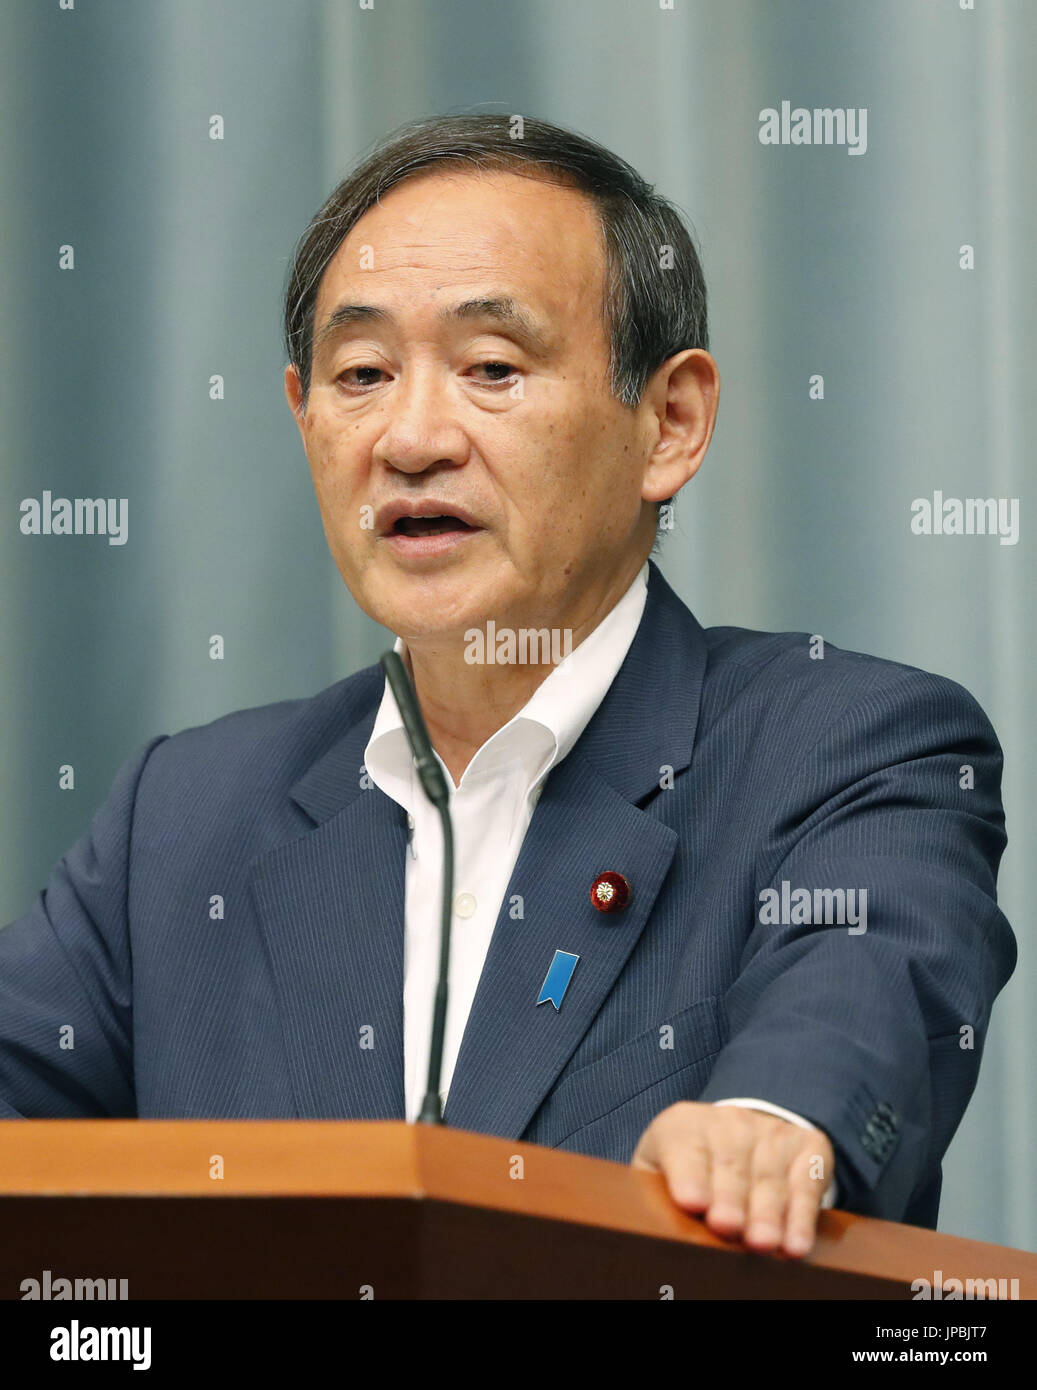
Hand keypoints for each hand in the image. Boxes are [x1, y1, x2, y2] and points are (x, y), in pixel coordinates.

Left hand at [631, 1101, 834, 1256]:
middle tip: (727, 1226)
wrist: (739, 1136)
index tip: (691, 1202)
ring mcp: (770, 1131)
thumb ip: (654, 1192)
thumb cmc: (689, 1171)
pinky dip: (802, 1217)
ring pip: (769, 1177)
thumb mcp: (660, 1172)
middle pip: (730, 1164)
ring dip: (767, 1213)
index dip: (689, 1175)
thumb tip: (651, 1227)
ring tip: (763, 1243)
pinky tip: (796, 1244)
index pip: (685, 1148)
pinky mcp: (807, 1147)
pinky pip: (807, 1185)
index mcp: (683, 1125)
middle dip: (730, 1198)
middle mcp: (729, 1121)